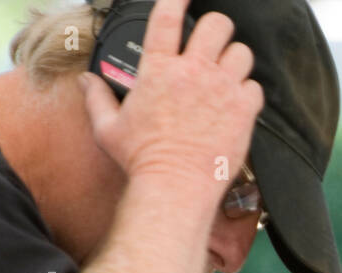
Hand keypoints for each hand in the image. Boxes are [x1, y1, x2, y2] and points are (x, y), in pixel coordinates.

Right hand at [79, 0, 263, 204]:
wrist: (176, 185)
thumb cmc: (143, 159)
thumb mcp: (108, 128)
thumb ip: (97, 98)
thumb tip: (86, 82)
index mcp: (158, 69)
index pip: (167, 17)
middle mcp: (193, 72)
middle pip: (217, 25)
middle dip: (217, 28)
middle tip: (214, 42)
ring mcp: (221, 89)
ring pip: (241, 52)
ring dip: (236, 59)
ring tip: (228, 73)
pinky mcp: (243, 110)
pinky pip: (255, 86)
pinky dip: (249, 92)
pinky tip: (239, 102)